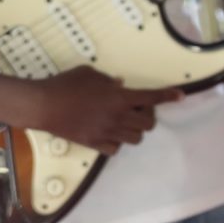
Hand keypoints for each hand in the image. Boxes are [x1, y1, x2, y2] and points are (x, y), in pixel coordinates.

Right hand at [16, 67, 183, 152]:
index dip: (168, 96)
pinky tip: (109, 133)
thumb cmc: (65, 84)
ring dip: (134, 129)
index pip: (151, 97)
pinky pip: (116, 149)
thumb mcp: (90, 74)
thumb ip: (108, 81)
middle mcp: (117, 117)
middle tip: (136, 108)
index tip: (181, 96)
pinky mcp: (94, 143)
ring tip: (122, 121)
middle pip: (148, 123)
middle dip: (148, 115)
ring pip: (136, 138)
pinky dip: (117, 142)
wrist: (42, 105)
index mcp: (119, 97)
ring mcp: (106, 132)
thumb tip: (120, 86)